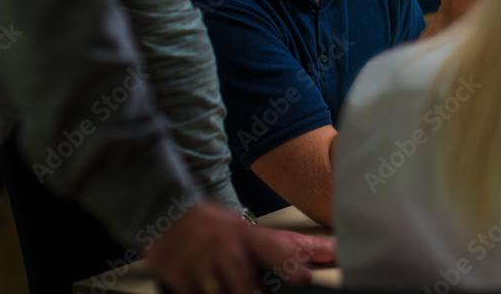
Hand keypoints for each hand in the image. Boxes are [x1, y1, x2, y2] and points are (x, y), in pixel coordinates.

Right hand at [143, 202, 336, 293]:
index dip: (290, 265)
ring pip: (219, 293)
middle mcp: (225, 245)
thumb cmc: (218, 228)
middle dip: (251, 292)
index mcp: (248, 234)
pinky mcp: (178, 274)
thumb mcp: (252, 231)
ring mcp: (200, 261)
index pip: (274, 249)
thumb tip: (331, 251)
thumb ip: (290, 246)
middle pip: (243, 281)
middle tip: (257, 293)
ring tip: (228, 289)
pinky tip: (208, 291)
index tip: (302, 277)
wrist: (168, 214)